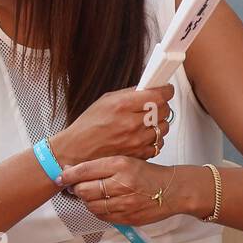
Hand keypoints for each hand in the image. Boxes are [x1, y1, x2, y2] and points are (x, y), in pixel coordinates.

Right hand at [52, 84, 173, 165]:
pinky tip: (142, 136)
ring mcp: (136, 141)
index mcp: (122, 105)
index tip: (165, 89)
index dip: (165, 91)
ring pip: (164, 127)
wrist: (76, 151)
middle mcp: (131, 123)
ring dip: (157, 123)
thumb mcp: (105, 101)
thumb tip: (148, 88)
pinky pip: (158, 143)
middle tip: (152, 106)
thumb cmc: (88, 126)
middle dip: (160, 106)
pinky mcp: (139, 155)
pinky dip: (153, 139)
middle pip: (165, 110)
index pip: (158, 95)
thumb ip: (129, 94)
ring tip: (144, 123)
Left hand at [57, 157, 181, 226]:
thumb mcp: (126, 160)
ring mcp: (124, 203)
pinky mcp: (127, 218)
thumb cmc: (148, 174)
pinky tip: (103, 203)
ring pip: (90, 205)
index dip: (68, 175)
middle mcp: (121, 183)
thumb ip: (101, 166)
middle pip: (84, 190)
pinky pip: (102, 216)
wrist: (174, 190)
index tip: (61, 177)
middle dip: (76, 189)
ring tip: (92, 194)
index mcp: (120, 164)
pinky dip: (98, 210)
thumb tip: (73, 170)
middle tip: (76, 186)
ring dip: (86, 201)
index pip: (84, 170)